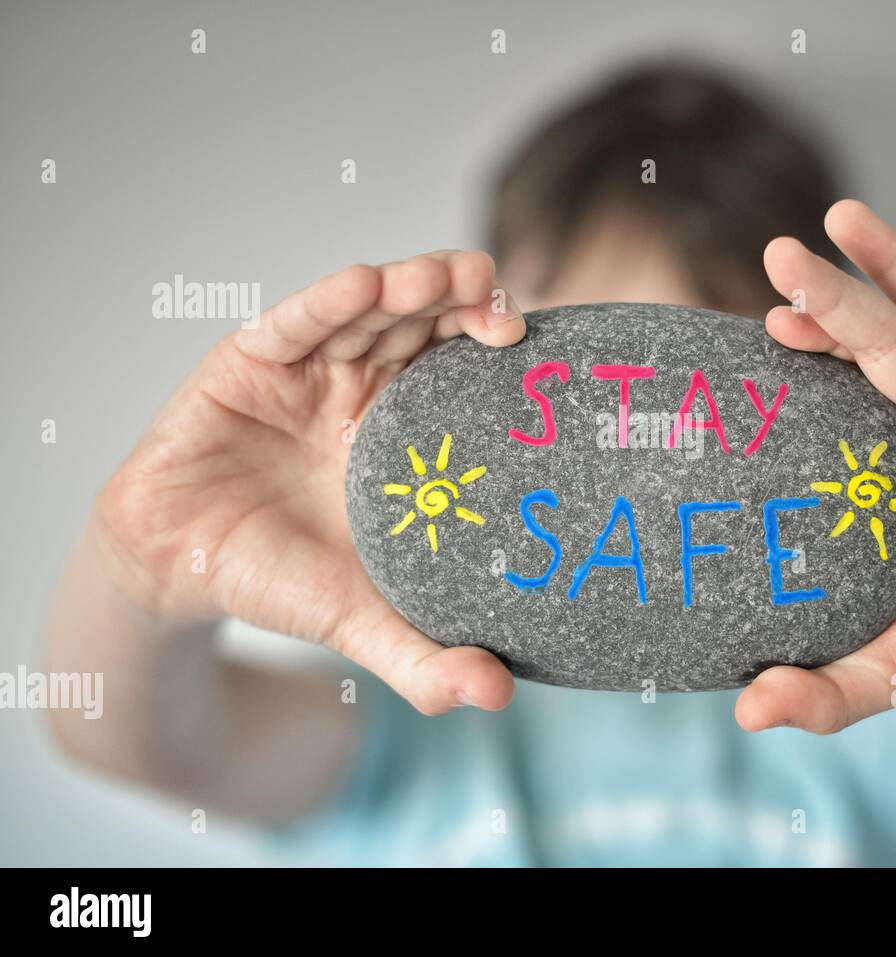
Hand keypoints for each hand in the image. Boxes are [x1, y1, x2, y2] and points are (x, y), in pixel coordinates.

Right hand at [96, 252, 521, 714]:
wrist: (183, 570)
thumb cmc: (282, 580)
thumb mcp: (361, 622)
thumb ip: (425, 657)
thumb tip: (497, 700)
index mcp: (408, 429)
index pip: (465, 371)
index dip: (496, 347)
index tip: (533, 344)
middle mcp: (366, 386)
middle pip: (426, 324)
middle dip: (462, 300)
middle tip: (496, 292)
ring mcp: (311, 368)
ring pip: (369, 311)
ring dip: (407, 287)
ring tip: (443, 276)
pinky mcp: (251, 362)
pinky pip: (294, 323)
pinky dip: (328, 302)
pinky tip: (362, 282)